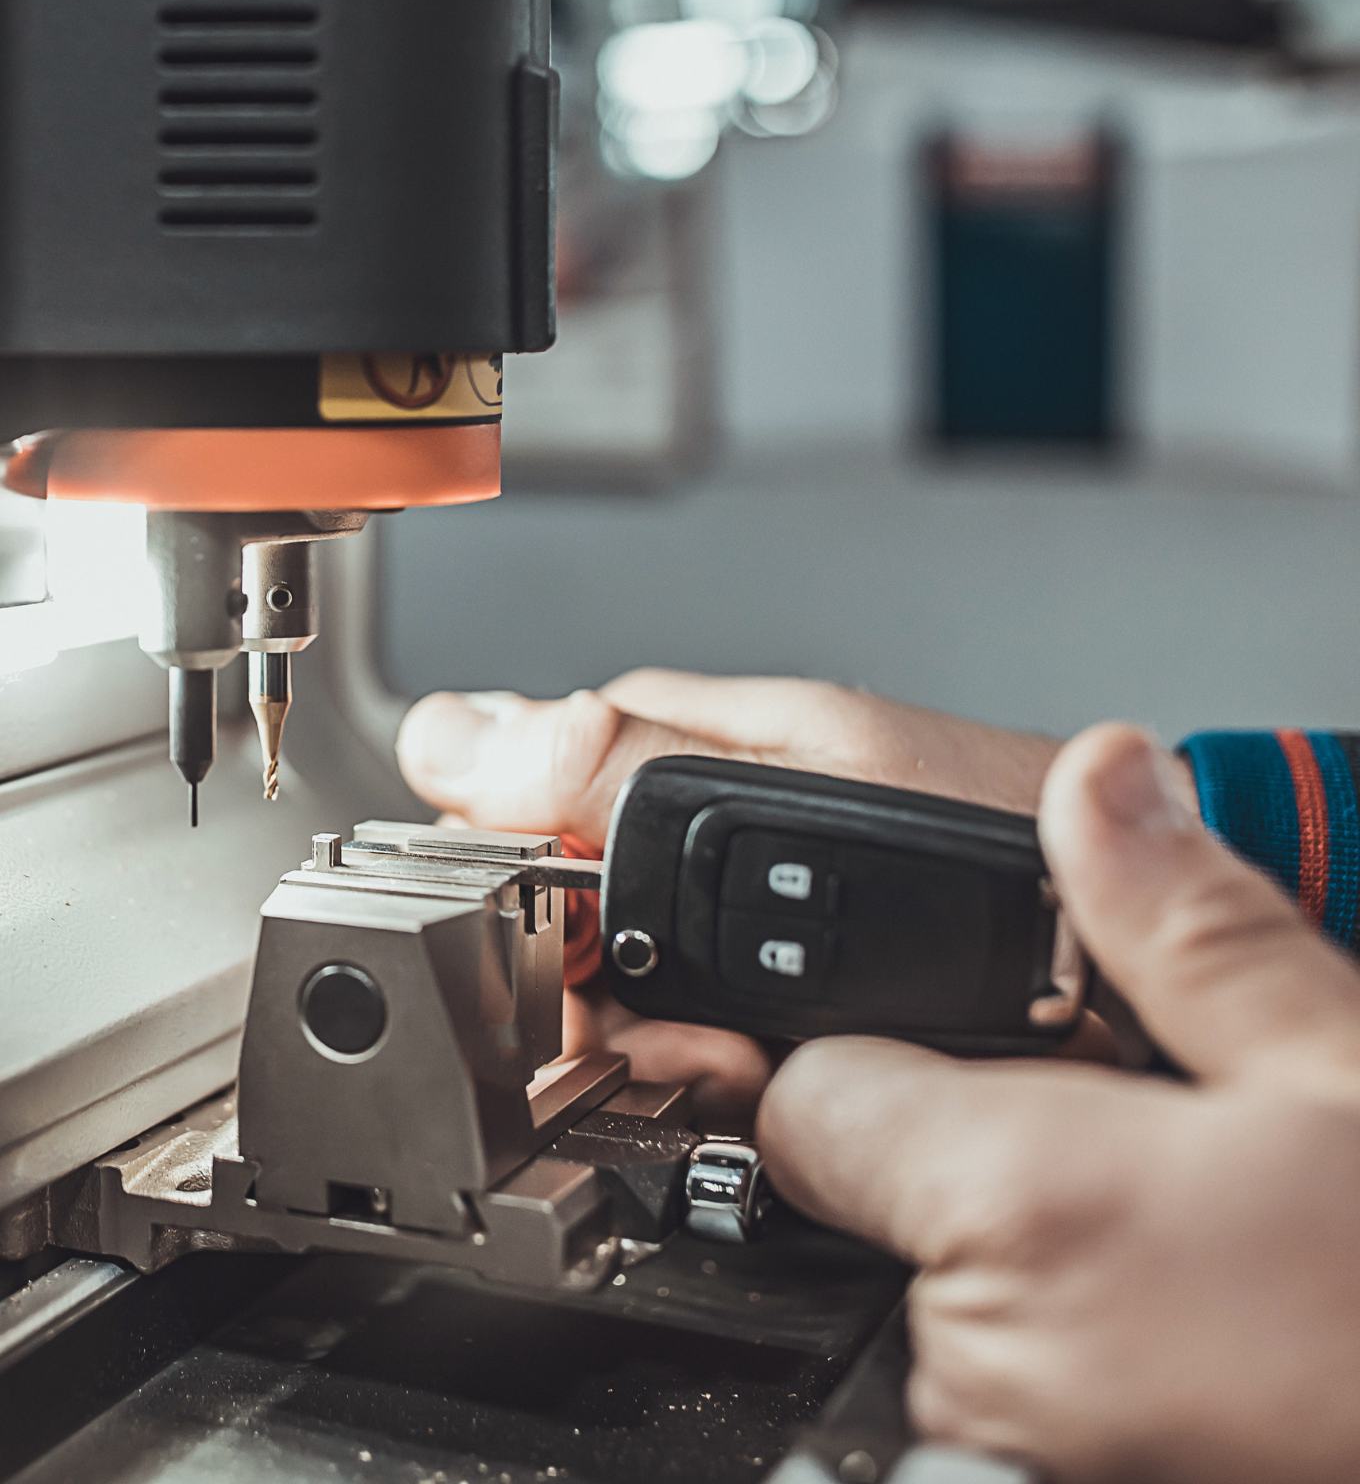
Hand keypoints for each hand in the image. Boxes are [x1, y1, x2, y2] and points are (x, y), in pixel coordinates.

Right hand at [396, 671, 1059, 1126]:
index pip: (530, 796)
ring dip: (657, 1051)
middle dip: (591, 990)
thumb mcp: (791, 776)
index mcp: (695, 748)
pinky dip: (717, 1087)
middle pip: (574, 917)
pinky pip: (704, 1055)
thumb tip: (453, 731)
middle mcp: (714, 831)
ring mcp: (753, 924)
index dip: (509, 882)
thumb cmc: (984, 825)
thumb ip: (618, 762)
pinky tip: (757, 1087)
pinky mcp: (791, 1005)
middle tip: (660, 1027)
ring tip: (731, 1062)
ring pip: (631, 1002)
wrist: (1115, 944)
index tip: (531, 955)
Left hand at [758, 724, 1359, 1483]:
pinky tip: (1189, 1311)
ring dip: (1035, 1251)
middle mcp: (985, 1356)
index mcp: (1026, 1209)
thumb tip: (1097, 783)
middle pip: (874, 1192)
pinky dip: (1071, 1334)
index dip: (881, 1045)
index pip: (811, 1099)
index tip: (982, 1036)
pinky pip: (1006, 1378)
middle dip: (977, 1148)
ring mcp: (1012, 1444)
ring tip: (1187, 1235)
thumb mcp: (1337, 1068)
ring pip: (942, 1290)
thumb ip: (1184, 927)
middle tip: (1141, 1137)